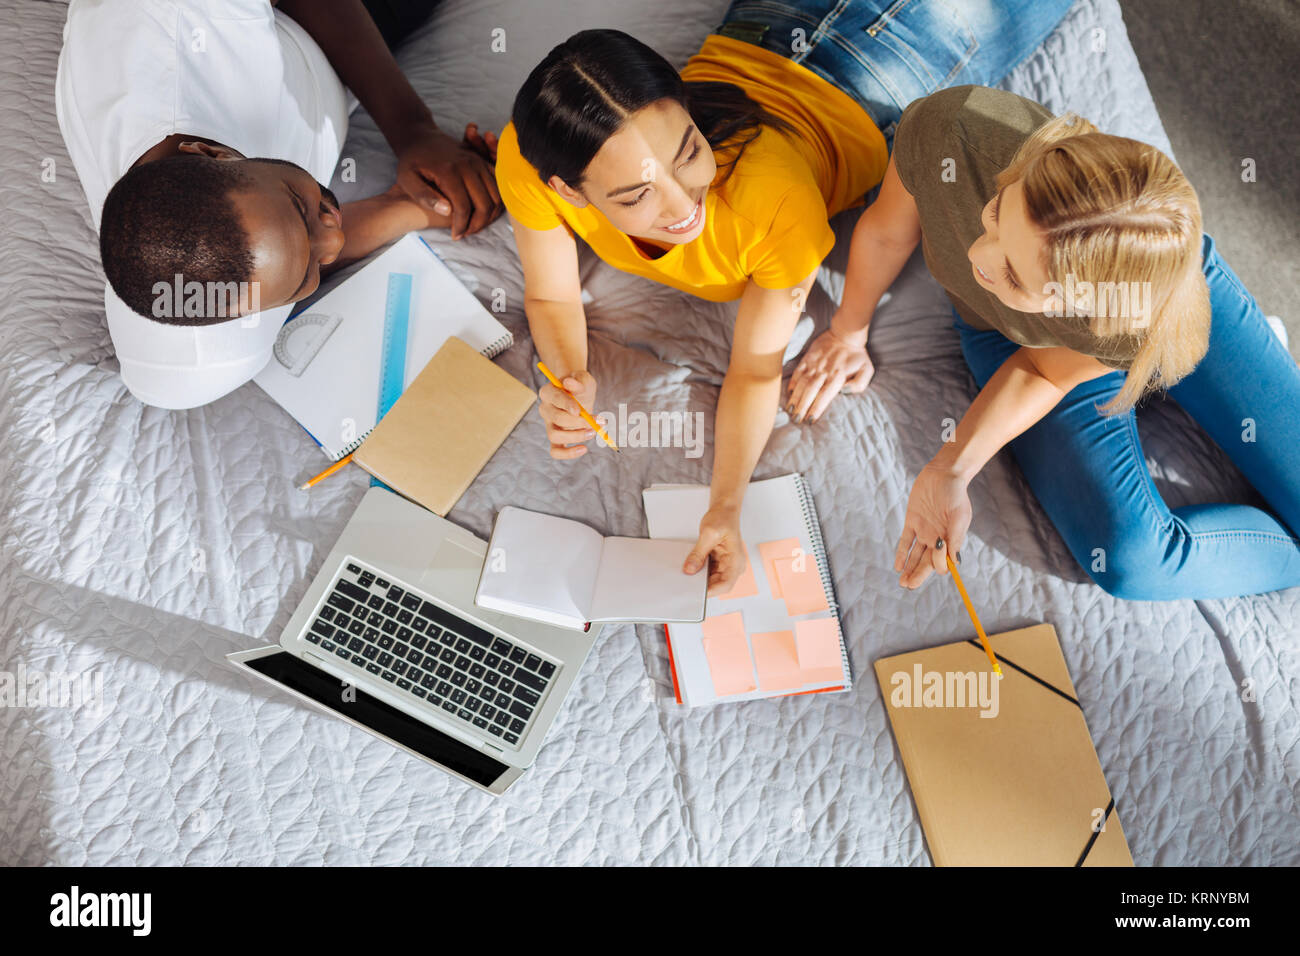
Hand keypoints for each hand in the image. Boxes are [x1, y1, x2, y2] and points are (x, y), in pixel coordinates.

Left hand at [393, 122, 502, 238]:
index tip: (455, 236)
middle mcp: (468, 165)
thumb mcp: (406, 179)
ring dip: (488, 216)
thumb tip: (446, 211)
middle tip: (465, 234)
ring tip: (473, 226)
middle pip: (485, 203)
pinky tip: (482, 212)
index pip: (464, 206)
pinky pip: (498, 186)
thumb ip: (423, 196)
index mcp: (449, 170)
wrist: (421, 138)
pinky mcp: (483, 162)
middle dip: (477, 225)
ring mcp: (478, 162)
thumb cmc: (411, 161)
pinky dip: (495, 202)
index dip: (461, 225)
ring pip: (496, 196)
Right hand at [538, 370, 598, 459]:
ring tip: (593, 432)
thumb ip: (577, 381)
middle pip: (556, 418)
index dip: (566, 404)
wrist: (579, 394)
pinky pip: (556, 451)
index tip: (579, 411)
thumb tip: (569, 383)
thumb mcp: (582, 379)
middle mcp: (545, 409)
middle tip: (597, 422)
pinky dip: (568, 454)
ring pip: (554, 436)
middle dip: (578, 422)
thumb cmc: (580, 386)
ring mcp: (549, 425)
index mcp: (548, 392)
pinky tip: (584, 449)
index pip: (555, 398)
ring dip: (576, 436)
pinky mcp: (555, 438)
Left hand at [683, 506, 746, 595]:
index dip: (711, 591)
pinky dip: (699, 572)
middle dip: (703, 586)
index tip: (696, 592)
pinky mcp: (718, 562)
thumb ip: (698, 553)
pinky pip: (708, 573)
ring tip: (687, 577)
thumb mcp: (709, 534)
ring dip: (700, 579)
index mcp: (736, 561)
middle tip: (686, 585)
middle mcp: (733, 566)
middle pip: (718, 585)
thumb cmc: (723, 518)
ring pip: (712, 581)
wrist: (725, 509)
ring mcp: (726, 565)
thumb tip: (690, 569)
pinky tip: (690, 569)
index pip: (726, 585)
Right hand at [786, 323, 873, 422]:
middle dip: (802, 407)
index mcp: (837, 377)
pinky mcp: (807, 359)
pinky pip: (797, 373)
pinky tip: (789, 394)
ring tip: (790, 410)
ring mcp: (814, 365)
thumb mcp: (867, 370)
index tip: (810, 420)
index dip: (816, 409)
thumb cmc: (857, 355)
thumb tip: (843, 392)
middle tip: (796, 420)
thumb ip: (859, 384)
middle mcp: (823, 372)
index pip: (824, 396)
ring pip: (801, 384)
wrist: (845, 333)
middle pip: (810, 392)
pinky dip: (792, 383)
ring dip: (795, 398)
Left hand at [894, 457, 971, 588]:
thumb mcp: (959, 515)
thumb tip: (955, 561)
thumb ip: (955, 537)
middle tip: (909, 586)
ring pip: (915, 555)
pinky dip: (902, 554)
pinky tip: (898, 567)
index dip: (939, 565)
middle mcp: (936, 537)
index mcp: (949, 539)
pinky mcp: (912, 521)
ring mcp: (923, 530)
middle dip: (918, 575)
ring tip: (903, 583)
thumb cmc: (955, 494)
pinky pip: (906, 541)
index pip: (942, 560)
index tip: (938, 567)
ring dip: (909, 569)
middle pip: (926, 562)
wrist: (944, 474)